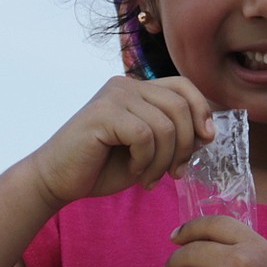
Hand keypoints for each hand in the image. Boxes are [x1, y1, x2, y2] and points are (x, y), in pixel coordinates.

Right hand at [25, 75, 213, 209]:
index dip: (201, 110)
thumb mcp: (147, 150)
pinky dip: (146, 160)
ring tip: (150, 178)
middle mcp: (126, 85)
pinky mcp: (103, 113)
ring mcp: (113, 96)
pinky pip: (145, 136)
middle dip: (185, 145)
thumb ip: (173, 135)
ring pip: (165, 125)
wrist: (58, 180)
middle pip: (180, 106)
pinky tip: (135, 171)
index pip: (183, 86)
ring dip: (164, 160)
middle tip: (175, 173)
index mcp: (137, 89)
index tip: (206, 140)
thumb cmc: (102, 167)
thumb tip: (207, 132)